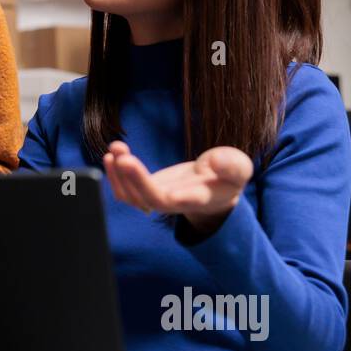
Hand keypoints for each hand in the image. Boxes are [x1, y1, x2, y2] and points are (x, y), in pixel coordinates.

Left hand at [103, 141, 252, 230]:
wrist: (214, 187)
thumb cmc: (228, 177)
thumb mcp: (239, 169)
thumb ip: (232, 166)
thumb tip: (215, 161)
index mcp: (200, 198)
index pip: (188, 201)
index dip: (180, 198)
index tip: (172, 193)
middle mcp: (175, 202)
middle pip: (152, 199)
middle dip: (136, 180)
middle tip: (124, 158)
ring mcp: (158, 197)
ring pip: (133, 197)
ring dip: (120, 175)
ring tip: (116, 147)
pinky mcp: (146, 190)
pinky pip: (125, 189)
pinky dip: (115, 174)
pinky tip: (112, 153)